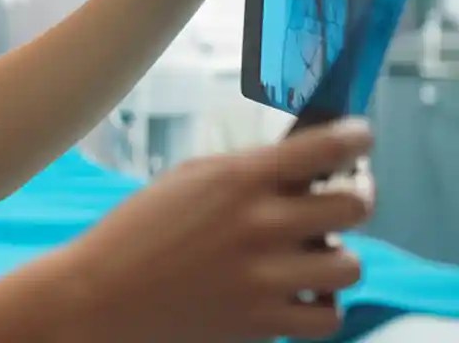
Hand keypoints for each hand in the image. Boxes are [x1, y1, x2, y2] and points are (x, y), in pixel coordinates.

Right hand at [67, 118, 374, 342]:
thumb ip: (248, 169)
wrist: (101, 294)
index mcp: (238, 178)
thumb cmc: (139, 231)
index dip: (357, 138)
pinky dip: (319, 305)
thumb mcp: (189, 178)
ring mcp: (263, 277)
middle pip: (356, 203)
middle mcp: (258, 224)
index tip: (358, 139)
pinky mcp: (261, 322)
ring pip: (350, 264)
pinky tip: (296, 290)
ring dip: (336, 255)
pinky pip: (328, 316)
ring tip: (311, 252)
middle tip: (340, 197)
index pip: (329, 146)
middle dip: (355, 195)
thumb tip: (307, 163)